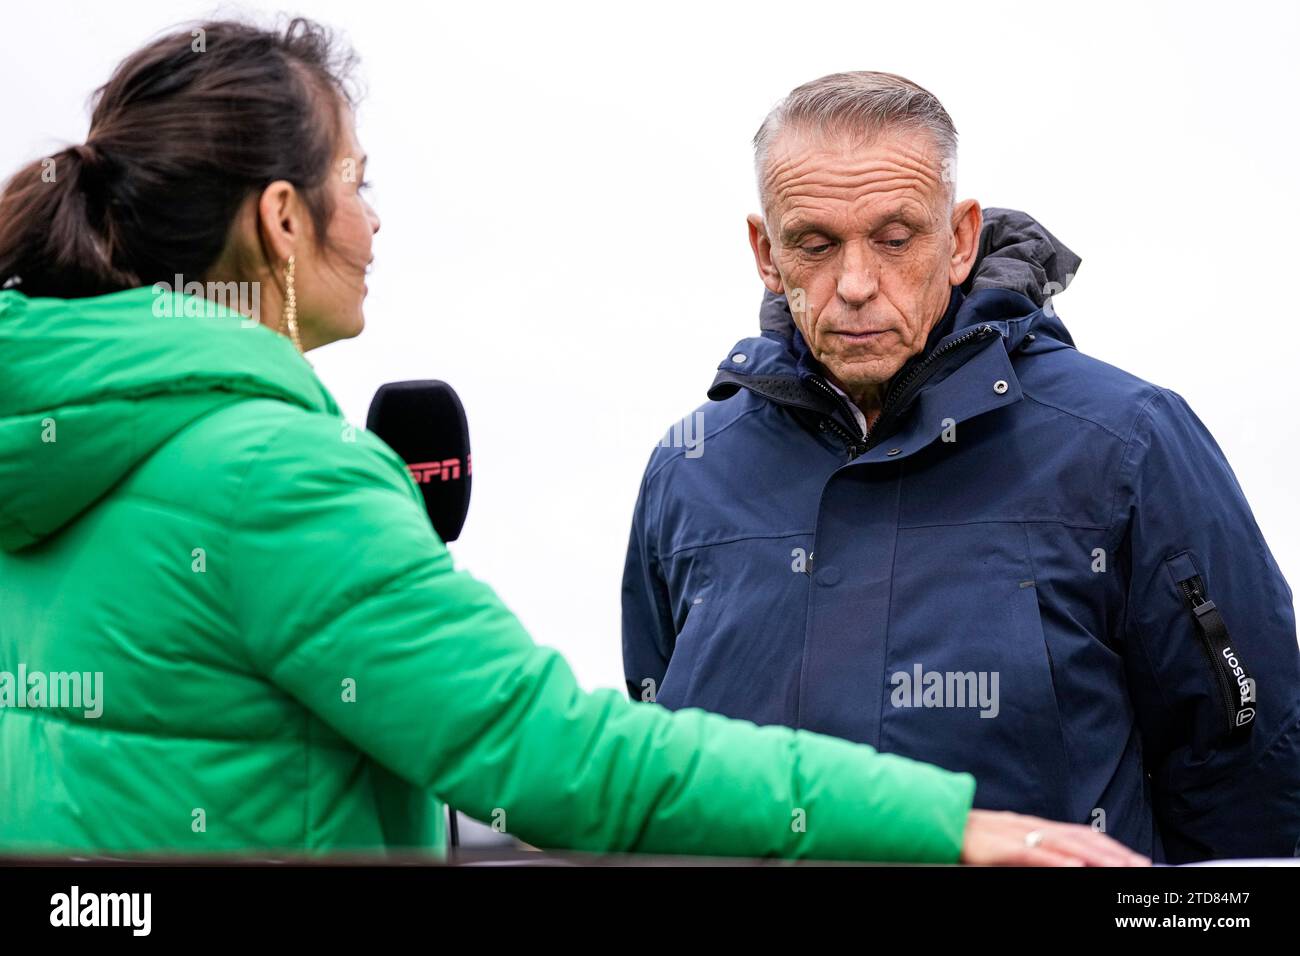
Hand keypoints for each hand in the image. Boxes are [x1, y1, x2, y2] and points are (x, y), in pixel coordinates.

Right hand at [960, 810, 1150, 865]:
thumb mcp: (1006, 846)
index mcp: (1032, 826)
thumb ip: (1034, 853)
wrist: (932, 824)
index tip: (1135, 859)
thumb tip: (1066, 863)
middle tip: (1142, 865)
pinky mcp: (998, 846)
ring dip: (1095, 856)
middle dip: (1113, 852)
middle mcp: (1029, 826)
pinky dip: (1056, 859)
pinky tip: (1076, 867)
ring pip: (1063, 844)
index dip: (1109, 846)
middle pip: (1079, 837)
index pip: (1079, 834)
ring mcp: (1014, 834)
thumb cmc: (967, 841)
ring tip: (1121, 867)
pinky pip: (1032, 853)